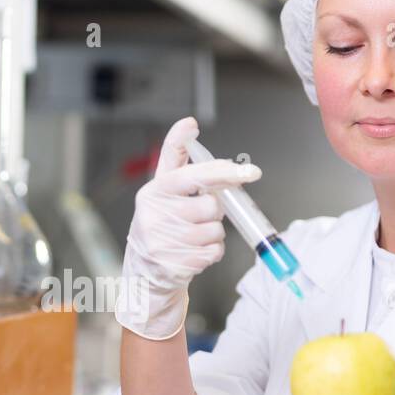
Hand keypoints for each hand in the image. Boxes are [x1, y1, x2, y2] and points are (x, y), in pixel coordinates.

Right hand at [114, 116, 261, 339]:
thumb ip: (177, 156)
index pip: (194, 176)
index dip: (222, 171)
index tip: (249, 172)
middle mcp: (155, 216)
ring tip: (193, 236)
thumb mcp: (162, 188)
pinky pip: (215, 252)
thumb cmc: (160, 222)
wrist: (145, 270)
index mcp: (155, 191)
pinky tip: (194, 251)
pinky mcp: (176, 265)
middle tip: (197, 215)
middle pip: (211, 206)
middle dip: (213, 211)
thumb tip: (188, 124)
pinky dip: (212, 252)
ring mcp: (164, 242)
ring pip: (216, 230)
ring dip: (213, 233)